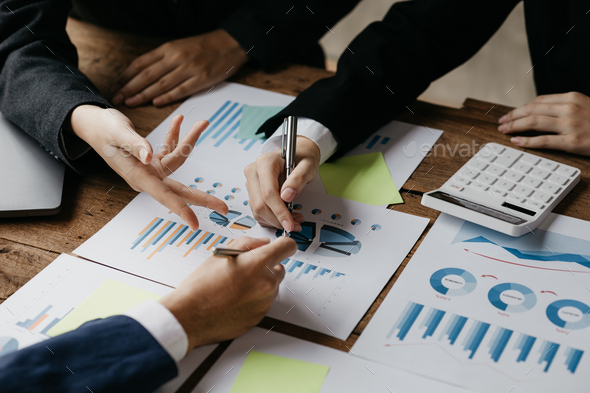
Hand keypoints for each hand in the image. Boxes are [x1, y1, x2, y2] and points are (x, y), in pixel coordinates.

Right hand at [69, 105, 227, 229]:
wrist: (92, 124)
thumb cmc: (102, 129)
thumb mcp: (117, 133)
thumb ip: (135, 145)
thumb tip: (150, 155)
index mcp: (138, 176)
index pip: (164, 196)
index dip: (180, 209)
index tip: (195, 223)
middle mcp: (146, 176)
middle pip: (179, 190)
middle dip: (202, 197)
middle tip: (224, 207)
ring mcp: (150, 169)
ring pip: (178, 159)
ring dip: (189, 140)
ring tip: (202, 122)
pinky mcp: (152, 159)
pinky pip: (170, 149)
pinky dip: (175, 136)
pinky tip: (179, 121)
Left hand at [111, 30, 247, 106]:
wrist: (230, 44)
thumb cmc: (205, 47)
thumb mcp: (180, 46)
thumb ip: (163, 59)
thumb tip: (144, 74)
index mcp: (169, 49)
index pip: (140, 63)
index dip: (126, 76)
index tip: (116, 86)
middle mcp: (176, 58)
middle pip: (146, 75)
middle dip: (129, 87)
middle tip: (117, 98)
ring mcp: (188, 69)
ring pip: (160, 84)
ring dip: (143, 94)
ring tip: (131, 102)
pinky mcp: (201, 79)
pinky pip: (180, 90)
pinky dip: (167, 97)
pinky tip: (155, 102)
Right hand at [159, 236, 296, 349]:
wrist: (190, 316)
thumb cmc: (201, 285)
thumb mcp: (222, 254)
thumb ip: (248, 244)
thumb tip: (263, 243)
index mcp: (258, 263)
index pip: (287, 247)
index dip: (283, 245)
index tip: (280, 247)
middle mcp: (266, 283)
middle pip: (280, 268)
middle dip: (267, 266)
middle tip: (245, 269)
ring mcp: (265, 301)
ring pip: (272, 286)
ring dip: (261, 283)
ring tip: (236, 286)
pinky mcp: (261, 316)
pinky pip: (264, 302)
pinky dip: (255, 299)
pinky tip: (235, 299)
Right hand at [244, 136, 319, 231]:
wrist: (298, 155)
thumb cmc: (303, 158)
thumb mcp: (308, 166)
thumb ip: (298, 179)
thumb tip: (287, 196)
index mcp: (265, 163)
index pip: (268, 193)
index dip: (279, 211)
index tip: (290, 224)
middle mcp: (253, 172)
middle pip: (260, 204)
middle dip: (278, 219)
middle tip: (296, 224)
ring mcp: (251, 182)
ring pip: (257, 211)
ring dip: (275, 221)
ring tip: (293, 219)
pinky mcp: (253, 192)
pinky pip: (258, 211)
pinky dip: (271, 219)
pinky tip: (285, 216)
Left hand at [498, 92, 589, 154]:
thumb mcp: (586, 107)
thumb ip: (566, 107)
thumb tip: (543, 112)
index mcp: (572, 98)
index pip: (539, 101)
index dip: (521, 108)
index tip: (511, 114)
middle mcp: (569, 108)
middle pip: (532, 109)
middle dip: (513, 116)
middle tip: (501, 122)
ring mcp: (570, 124)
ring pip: (533, 122)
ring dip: (515, 126)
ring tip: (504, 130)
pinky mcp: (572, 141)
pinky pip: (543, 140)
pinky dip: (527, 141)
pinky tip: (516, 141)